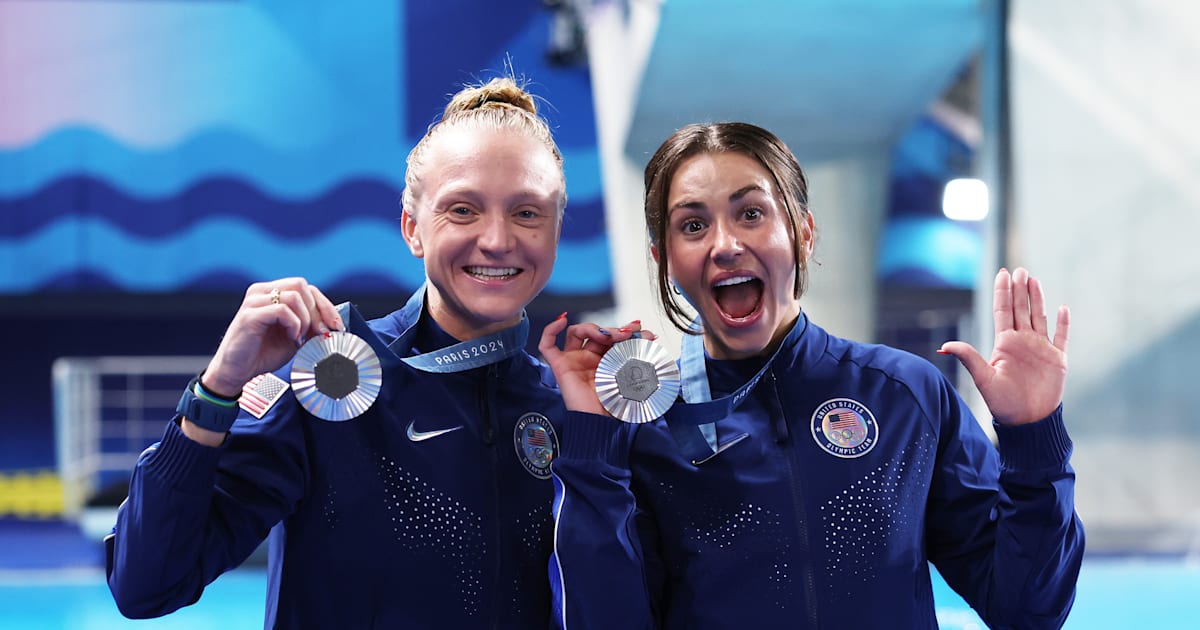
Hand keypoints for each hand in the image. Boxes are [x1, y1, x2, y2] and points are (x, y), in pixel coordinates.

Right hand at [201, 278, 343, 397]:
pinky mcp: (249, 315)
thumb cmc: (263, 354)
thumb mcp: (295, 337)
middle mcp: (262, 292)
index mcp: (272, 294)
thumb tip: (333, 323)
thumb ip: (311, 326)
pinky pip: (282, 310)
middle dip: (318, 311)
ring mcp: (254, 301)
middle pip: (302, 286)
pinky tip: (291, 338)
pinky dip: (293, 324)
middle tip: (320, 334)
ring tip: (299, 337)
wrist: (237, 372)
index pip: (306, 288)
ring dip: (305, 319)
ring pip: (294, 295)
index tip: (336, 325)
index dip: (325, 305)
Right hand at [539, 315, 650, 414]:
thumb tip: (648, 335)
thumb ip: (636, 354)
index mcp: (604, 361)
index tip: (641, 330)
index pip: (610, 336)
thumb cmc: (615, 404)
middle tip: (627, 334)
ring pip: (575, 332)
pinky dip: (550, 330)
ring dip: (592, 328)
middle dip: (612, 330)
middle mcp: (587, 359)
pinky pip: (547, 346)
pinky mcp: (559, 367)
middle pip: (595, 332)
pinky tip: (561, 321)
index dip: (624, 330)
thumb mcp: (630, 373)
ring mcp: (573, 361)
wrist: (602, 423)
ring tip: (608, 336)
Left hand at [938, 268, 1068, 425]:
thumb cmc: (1003, 404)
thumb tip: (944, 346)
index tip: (1003, 273)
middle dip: (1019, 288)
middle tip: (1019, 269)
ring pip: (1039, 317)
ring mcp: (1040, 349)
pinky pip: (1062, 337)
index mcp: (1004, 344)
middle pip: (1020, 309)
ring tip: (1034, 279)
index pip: (1003, 311)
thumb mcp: (984, 379)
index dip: (1003, 292)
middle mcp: (1022, 342)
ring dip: (1037, 299)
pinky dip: (1063, 323)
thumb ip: (968, 358)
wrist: (1028, 422)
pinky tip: (1063, 308)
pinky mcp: (1057, 359)